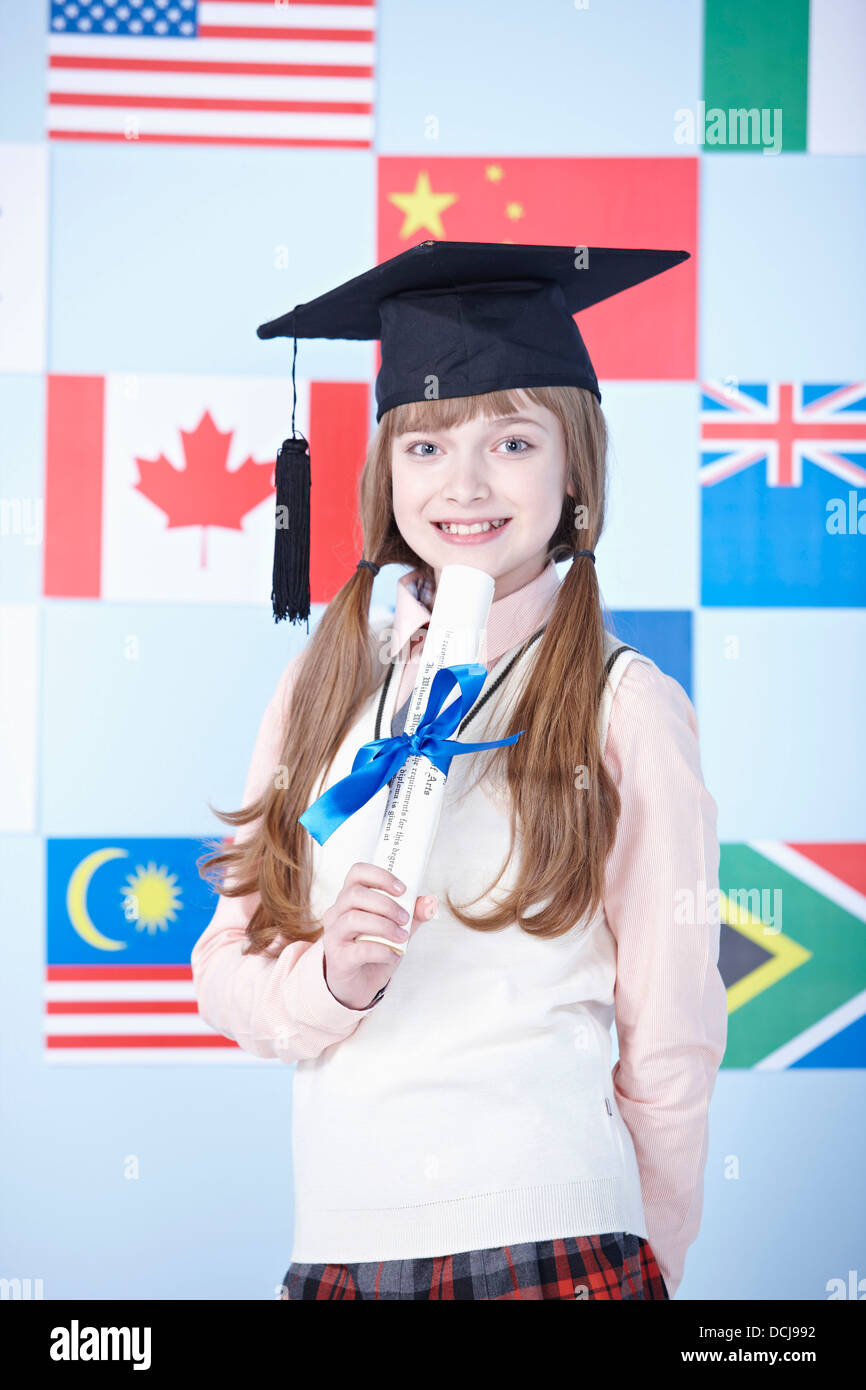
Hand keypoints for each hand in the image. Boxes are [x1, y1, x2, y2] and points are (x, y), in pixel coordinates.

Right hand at [321, 861, 436, 1009]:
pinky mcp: (338, 958)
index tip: (402, 889)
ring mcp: (333, 935)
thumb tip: (431, 902)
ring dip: (384, 926)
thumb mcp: (398, 928)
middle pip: (355, 894)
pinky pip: (360, 950)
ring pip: (353, 919)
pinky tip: (394, 955)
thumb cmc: (376, 948)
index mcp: (350, 898)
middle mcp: (337, 913)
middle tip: (404, 918)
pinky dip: (382, 951)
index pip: (357, 872)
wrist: (360, 984)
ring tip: (401, 936)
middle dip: (386, 904)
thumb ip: (413, 914)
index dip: (380, 876)